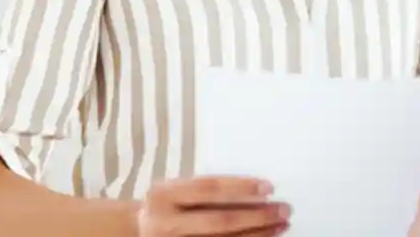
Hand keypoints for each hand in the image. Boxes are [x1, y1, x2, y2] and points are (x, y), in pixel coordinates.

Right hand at [136, 176, 290, 235]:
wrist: (135, 230)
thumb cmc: (167, 204)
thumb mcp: (176, 189)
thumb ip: (206, 188)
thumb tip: (258, 189)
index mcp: (165, 195)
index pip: (208, 189)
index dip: (241, 187)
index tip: (269, 187)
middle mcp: (167, 223)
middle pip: (219, 220)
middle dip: (256, 216)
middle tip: (284, 209)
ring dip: (257, 235)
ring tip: (281, 225)